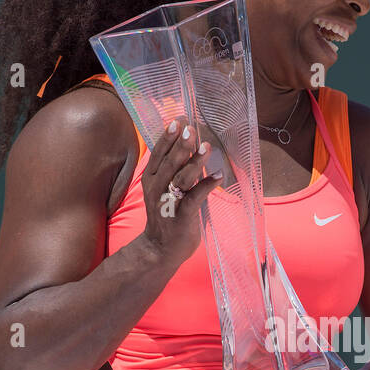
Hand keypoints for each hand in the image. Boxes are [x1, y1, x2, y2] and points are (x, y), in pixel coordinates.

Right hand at [140, 120, 221, 263]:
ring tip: (207, 146)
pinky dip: (206, 186)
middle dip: (181, 144)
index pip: (158, 154)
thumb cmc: (165, 214)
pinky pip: (195, 198)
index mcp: (151, 179)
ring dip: (195, 162)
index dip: (168, 137)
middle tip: (191, 128)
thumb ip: (172, 169)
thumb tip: (187, 143)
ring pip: (181, 178)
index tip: (178, 120)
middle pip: (170, 163)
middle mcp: (157, 189)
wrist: (160, 249)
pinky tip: (218, 176)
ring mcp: (169, 203)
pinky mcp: (182, 216)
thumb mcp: (162, 188)